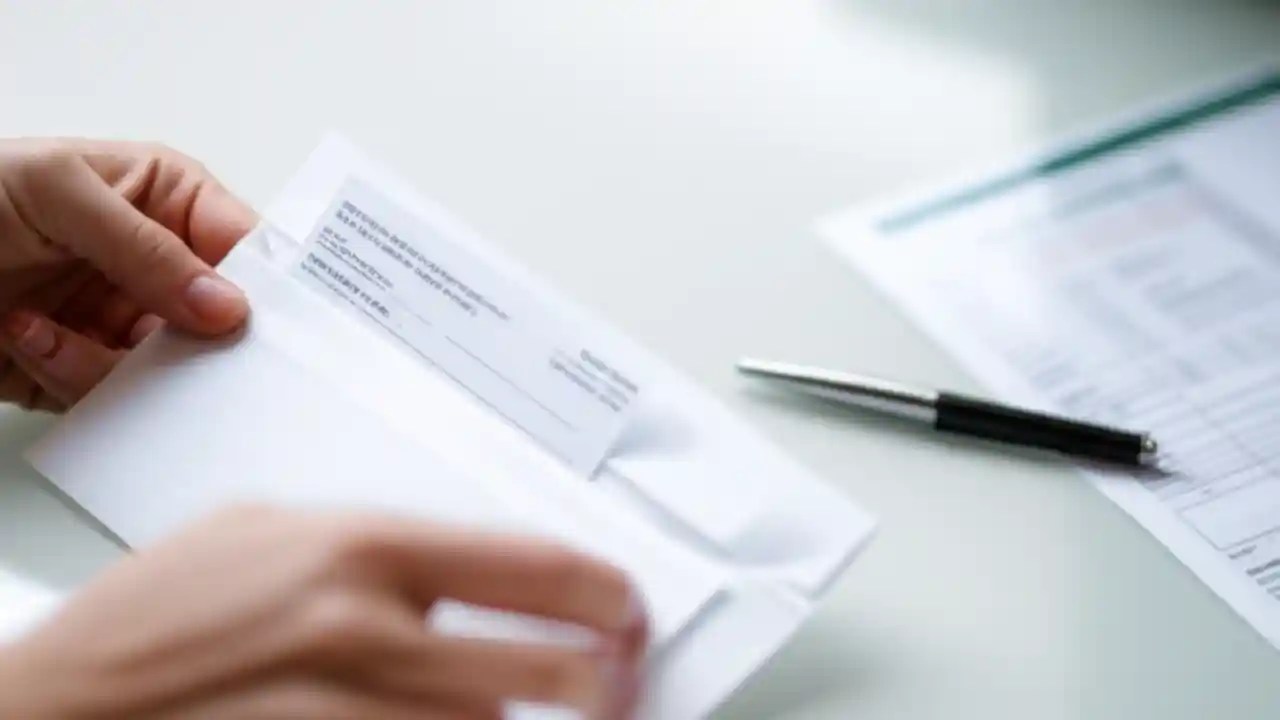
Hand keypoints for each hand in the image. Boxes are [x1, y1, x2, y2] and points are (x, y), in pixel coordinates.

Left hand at [0, 139, 253, 410]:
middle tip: (184, 355)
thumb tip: (226, 305)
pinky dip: (71, 373)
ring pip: (173, 370)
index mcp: (165, 200)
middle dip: (203, 343)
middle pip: (223, 319)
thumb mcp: (58, 193)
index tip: (285, 323)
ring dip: (112, 360)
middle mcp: (155, 264)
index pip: (247, 244)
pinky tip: (24, 336)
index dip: (274, 283)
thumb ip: (147, 247)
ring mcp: (122, 320)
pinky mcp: (87, 368)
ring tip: (43, 326)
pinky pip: (116, 396)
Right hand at [0, 506, 647, 718]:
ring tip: (530, 714)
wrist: (55, 707)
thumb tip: (466, 570)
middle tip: (617, 686)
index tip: (631, 612)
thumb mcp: (264, 535)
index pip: (531, 566)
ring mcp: (342, 711)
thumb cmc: (152, 617)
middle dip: (597, 685)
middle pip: (540, 671)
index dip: (603, 593)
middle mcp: (361, 627)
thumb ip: (371, 547)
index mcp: (358, 546)